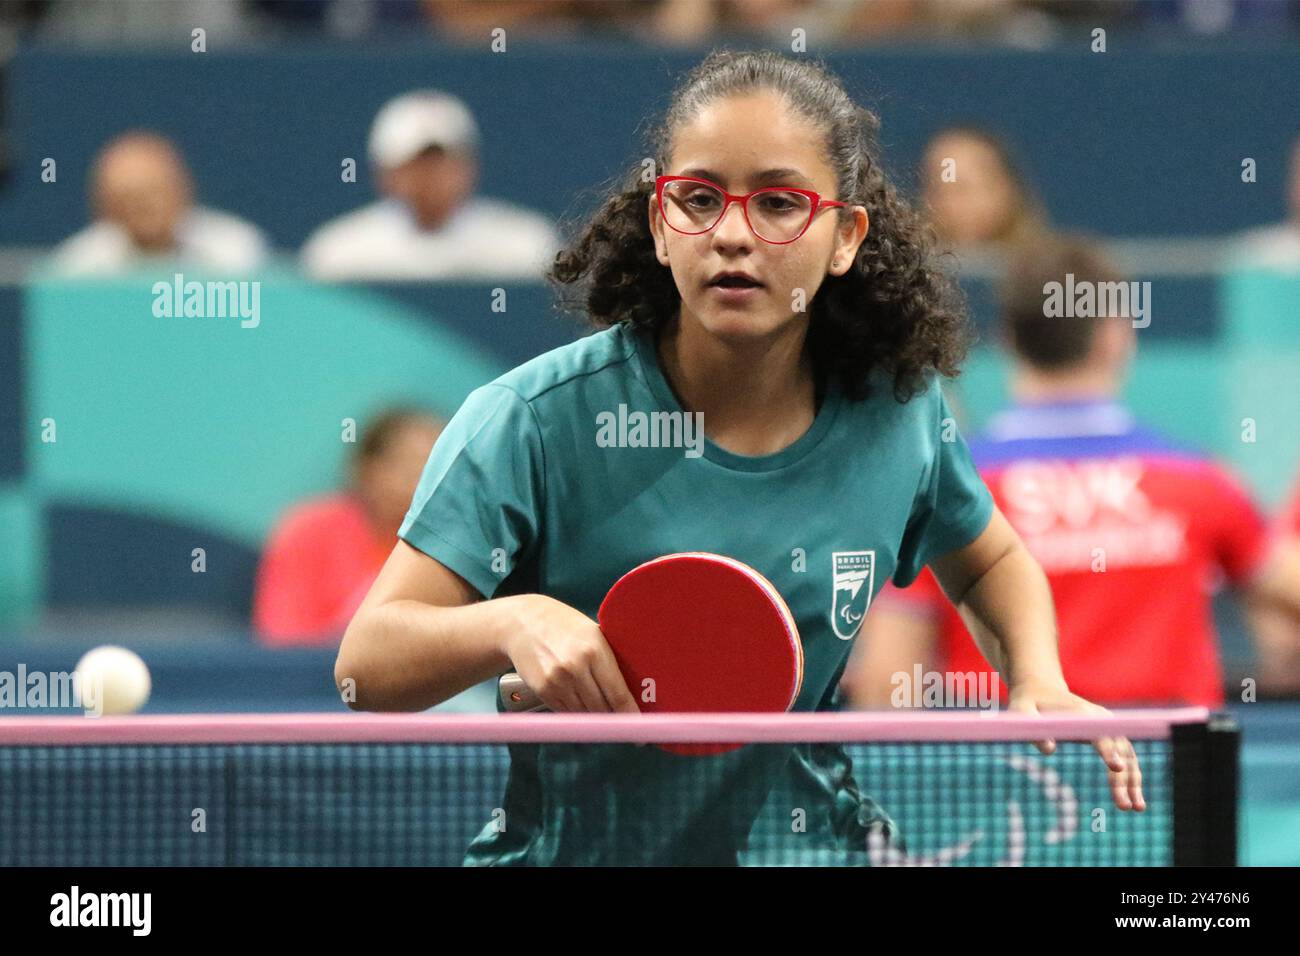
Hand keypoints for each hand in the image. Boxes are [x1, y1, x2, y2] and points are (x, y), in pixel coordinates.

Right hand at [501, 595, 639, 712]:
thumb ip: (610, 659)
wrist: (522, 623)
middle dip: (613, 717)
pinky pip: (566, 712)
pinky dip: (575, 711)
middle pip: (602, 709)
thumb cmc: (564, 626)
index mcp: (594, 650)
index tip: (640, 728)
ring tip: (599, 708)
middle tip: (622, 721)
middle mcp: (575, 668)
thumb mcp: (592, 633)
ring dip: (593, 715)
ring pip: (584, 714)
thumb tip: (633, 689)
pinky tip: (577, 699)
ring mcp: (557, 681)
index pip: (618, 694)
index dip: (630, 714)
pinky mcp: (543, 691)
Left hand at [1008, 678, 1145, 811]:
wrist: (1041, 688)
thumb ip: (1032, 728)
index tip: (1116, 768)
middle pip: (1119, 749)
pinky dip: (1131, 776)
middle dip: (1123, 778)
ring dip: (1133, 781)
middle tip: (1123, 806)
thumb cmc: (1028, 701)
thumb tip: (1049, 750)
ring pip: (1128, 755)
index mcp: (1080, 712)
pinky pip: (1126, 757)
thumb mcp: (1021, 710)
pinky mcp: (1108, 734)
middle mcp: (1100, 718)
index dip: (1108, 751)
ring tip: (1137, 808)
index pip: (1099, 734)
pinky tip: (1134, 798)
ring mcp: (1107, 726)